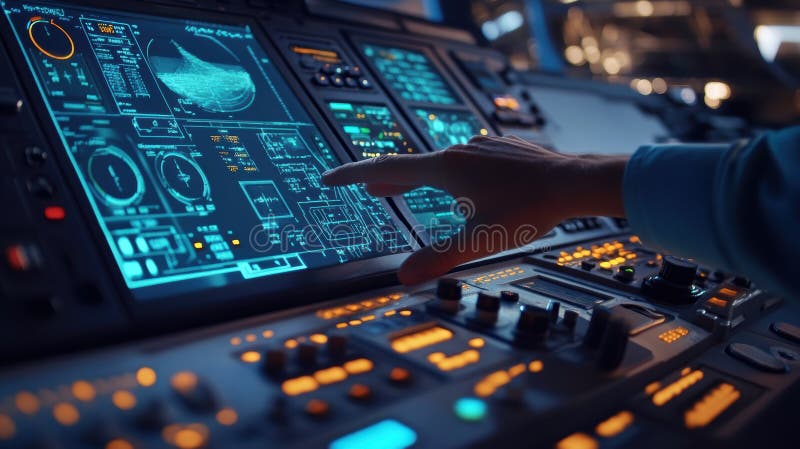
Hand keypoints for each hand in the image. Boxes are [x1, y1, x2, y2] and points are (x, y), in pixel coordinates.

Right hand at [322, 135, 628, 284]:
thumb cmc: (529, 208)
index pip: (388, 169)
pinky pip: (464, 160)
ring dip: (419, 176)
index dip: (354, 175)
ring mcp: (481, 148)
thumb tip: (401, 277)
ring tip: (409, 187)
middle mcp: (459, 151)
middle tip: (369, 188)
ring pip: (439, 162)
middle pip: (411, 165)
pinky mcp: (500, 151)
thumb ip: (439, 258)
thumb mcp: (480, 239)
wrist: (573, 182)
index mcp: (446, 169)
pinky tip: (464, 185)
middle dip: (387, 178)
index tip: (329, 177)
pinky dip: (449, 173)